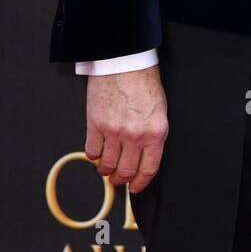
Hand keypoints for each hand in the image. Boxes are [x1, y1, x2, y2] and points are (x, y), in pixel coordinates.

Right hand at [84, 66, 168, 193]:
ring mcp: (114, 131)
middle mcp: (135, 135)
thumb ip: (152, 136)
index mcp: (155, 133)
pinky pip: (91, 151)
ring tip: (106, 167)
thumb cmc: (143, 83)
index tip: (135, 187)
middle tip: (118, 179)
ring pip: (106, 165)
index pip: (148, 169)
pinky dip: (93, 155)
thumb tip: (145, 157)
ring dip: (105, 170)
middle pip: (126, 171)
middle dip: (121, 179)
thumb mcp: (159, 112)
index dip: (140, 183)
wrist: (125, 63)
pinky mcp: (95, 124)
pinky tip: (96, 151)